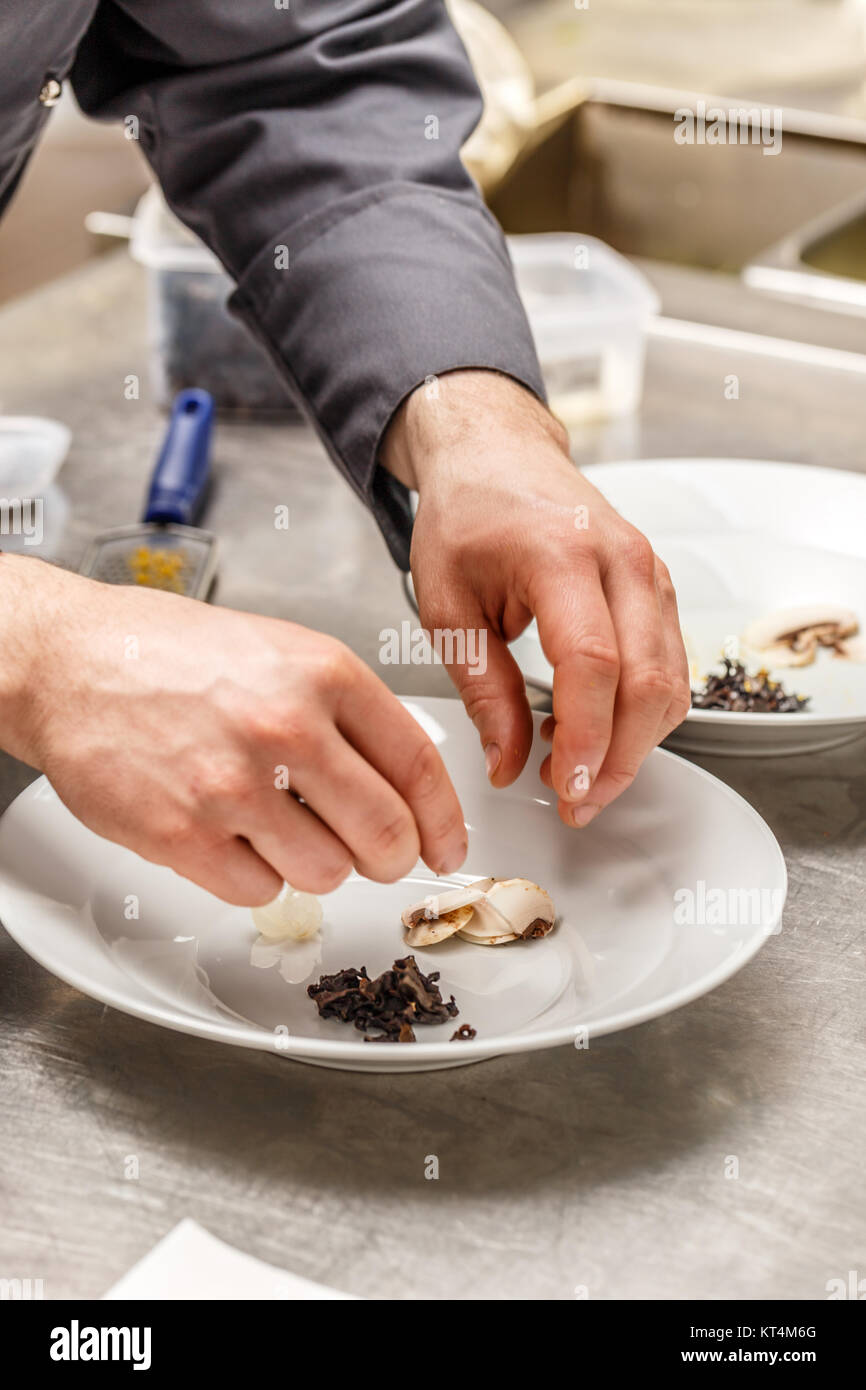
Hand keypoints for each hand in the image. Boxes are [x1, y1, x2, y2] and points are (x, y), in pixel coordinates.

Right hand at [0, 557, 465, 902]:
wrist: (69, 661)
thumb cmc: (170, 654)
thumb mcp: (281, 651)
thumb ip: (347, 710)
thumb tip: (404, 779)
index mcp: (323, 673)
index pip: (418, 764)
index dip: (444, 821)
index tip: (447, 846)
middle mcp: (286, 726)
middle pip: (385, 833)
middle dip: (390, 859)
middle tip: (376, 858)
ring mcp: (233, 784)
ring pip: (326, 873)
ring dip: (312, 865)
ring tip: (274, 826)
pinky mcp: (183, 834)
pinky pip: (258, 892)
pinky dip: (252, 876)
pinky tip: (227, 834)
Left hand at [381, 371, 690, 827]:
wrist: (497, 454)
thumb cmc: (466, 516)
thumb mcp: (446, 606)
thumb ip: (482, 689)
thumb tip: (507, 763)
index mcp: (562, 554)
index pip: (595, 662)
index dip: (586, 737)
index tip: (564, 788)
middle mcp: (623, 560)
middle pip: (649, 683)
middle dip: (616, 759)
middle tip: (573, 801)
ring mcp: (650, 573)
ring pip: (671, 683)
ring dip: (633, 744)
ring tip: (574, 771)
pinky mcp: (658, 589)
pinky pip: (670, 667)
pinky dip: (641, 714)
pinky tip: (594, 731)